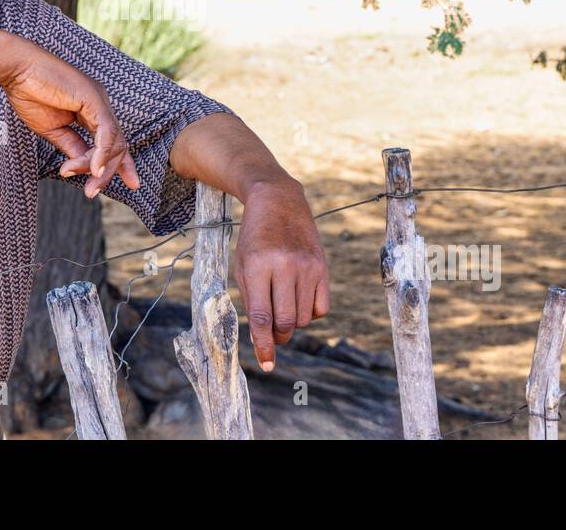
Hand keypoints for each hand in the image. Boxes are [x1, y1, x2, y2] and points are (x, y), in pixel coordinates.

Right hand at [0, 38, 139, 198]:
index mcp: (92, 110)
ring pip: (113, 141)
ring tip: (88, 184)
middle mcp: (100, 104)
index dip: (122, 163)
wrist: (16, 70)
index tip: (131, 184)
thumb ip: (73, 147)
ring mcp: (99, 100)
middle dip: (108, 172)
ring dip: (100, 167)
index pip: (114, 140)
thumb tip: (87, 168)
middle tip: (92, 192)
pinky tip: (94, 168)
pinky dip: (101, 153)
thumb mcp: (54, 130)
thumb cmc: (30, 94)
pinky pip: (105, 131)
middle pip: (117, 144)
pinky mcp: (94, 98)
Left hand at [234, 178, 329, 370]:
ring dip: (293, 323)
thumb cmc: (254, 238)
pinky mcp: (322, 267)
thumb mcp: (243, 266)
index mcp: (258, 266)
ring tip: (282, 308)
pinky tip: (299, 300)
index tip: (267, 364)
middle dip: (279, 336)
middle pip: (286, 321)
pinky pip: (322, 308)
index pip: (263, 316)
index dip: (264, 344)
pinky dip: (310, 313)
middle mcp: (285, 266)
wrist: (278, 201)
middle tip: (273, 335)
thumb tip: (262, 339)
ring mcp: (307, 266)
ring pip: (304, 318)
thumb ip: (252, 302)